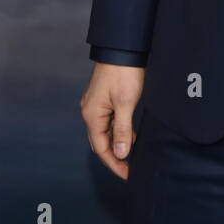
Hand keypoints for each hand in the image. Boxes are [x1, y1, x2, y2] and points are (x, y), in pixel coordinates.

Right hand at [80, 63, 145, 181]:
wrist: (123, 49)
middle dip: (114, 157)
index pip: (101, 149)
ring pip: (105, 133)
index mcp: (92, 116)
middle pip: (101, 143)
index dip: (114, 164)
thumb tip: (120, 154)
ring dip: (117, 144)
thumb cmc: (124, 73)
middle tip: (130, 169)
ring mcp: (96, 106)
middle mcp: (90, 112)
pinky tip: (130, 136)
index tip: (127, 175)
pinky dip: (118, 132)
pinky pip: (109, 122)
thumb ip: (122, 130)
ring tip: (132, 156)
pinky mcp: (103, 100)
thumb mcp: (126, 103)